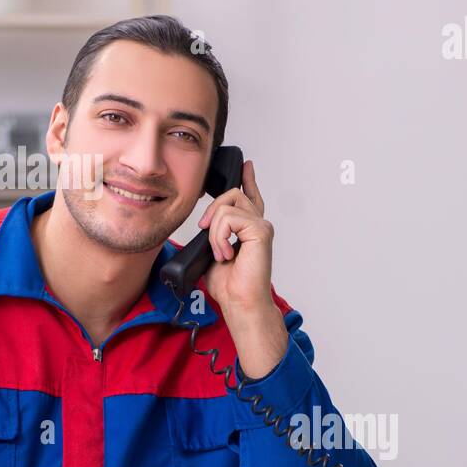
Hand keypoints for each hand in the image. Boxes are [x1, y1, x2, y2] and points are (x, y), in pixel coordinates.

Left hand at [196, 159, 288, 377]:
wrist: (239, 302)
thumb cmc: (229, 285)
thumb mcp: (213, 252)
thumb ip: (214, 233)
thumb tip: (204, 224)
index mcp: (249, 229)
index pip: (250, 197)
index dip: (248, 179)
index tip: (246, 165)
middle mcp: (258, 225)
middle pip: (232, 195)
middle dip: (212, 211)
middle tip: (206, 232)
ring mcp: (261, 226)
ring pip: (227, 206)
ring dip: (214, 231)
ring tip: (220, 253)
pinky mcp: (260, 231)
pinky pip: (229, 219)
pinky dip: (219, 237)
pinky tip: (226, 254)